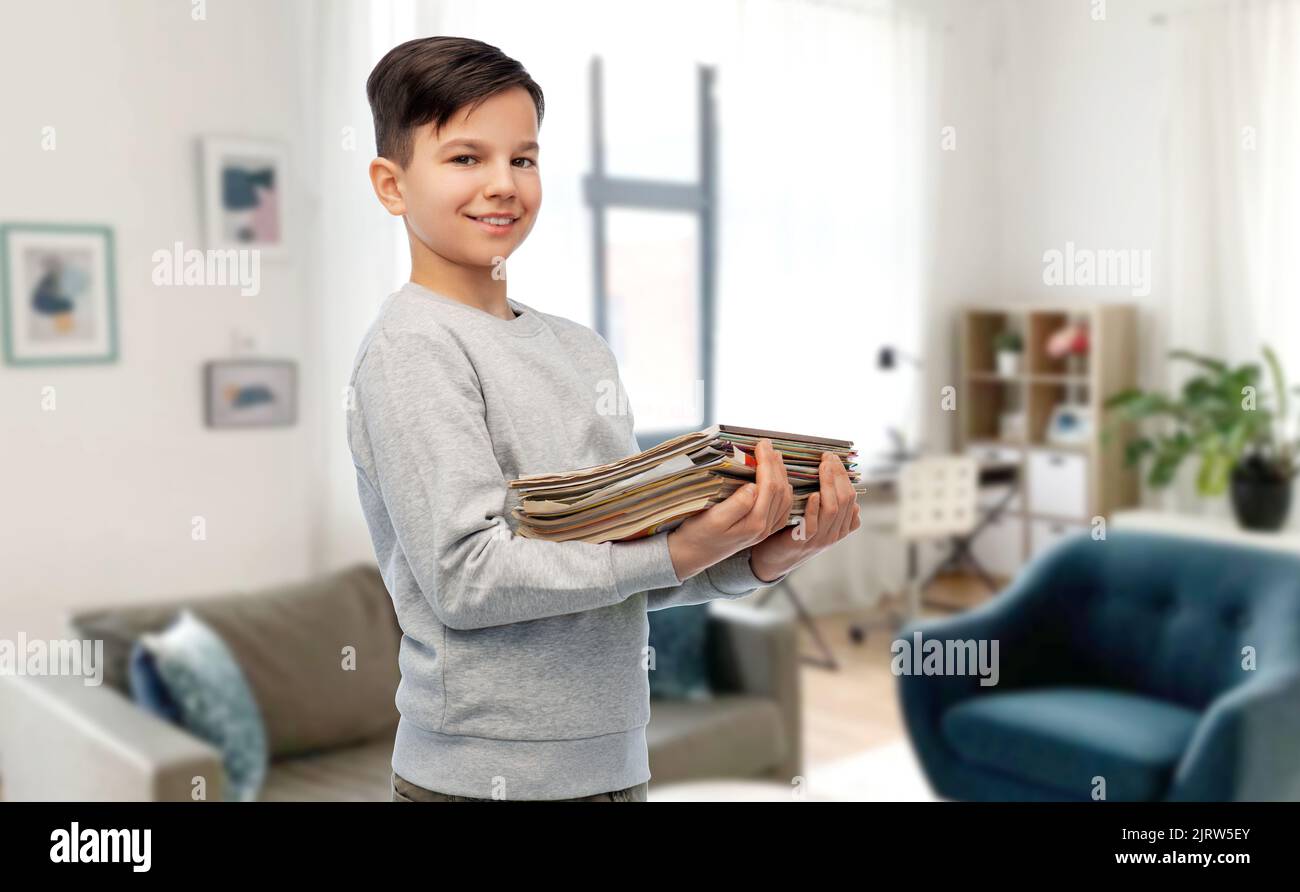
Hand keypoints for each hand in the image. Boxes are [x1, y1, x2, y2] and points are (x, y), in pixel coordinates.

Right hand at [666, 438, 793, 580]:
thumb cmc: (698, 535)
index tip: (761, 444)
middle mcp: (764, 528)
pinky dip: (784, 492)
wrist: (691, 555)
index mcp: (755, 523)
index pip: (769, 485)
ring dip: (782, 476)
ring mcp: (765, 531)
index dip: (767, 462)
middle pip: (780, 490)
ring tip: (775, 457)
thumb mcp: (713, 519)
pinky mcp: (760, 532)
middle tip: (767, 444)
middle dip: (775, 464)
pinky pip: (781, 510)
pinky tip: (780, 482)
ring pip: (784, 499)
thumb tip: (755, 486)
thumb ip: (738, 504)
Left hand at [749, 450, 861, 581]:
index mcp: (842, 526)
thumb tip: (834, 476)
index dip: (844, 476)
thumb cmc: (794, 531)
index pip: (851, 498)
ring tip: (823, 467)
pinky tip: (813, 495)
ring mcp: (820, 540)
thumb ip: (826, 502)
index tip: (834, 458)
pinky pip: (813, 526)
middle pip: (845, 500)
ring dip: (828, 485)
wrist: (775, 558)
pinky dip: (814, 509)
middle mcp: (835, 533)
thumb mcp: (816, 517)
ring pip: (832, 510)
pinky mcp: (802, 543)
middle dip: (838, 475)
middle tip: (829, 457)